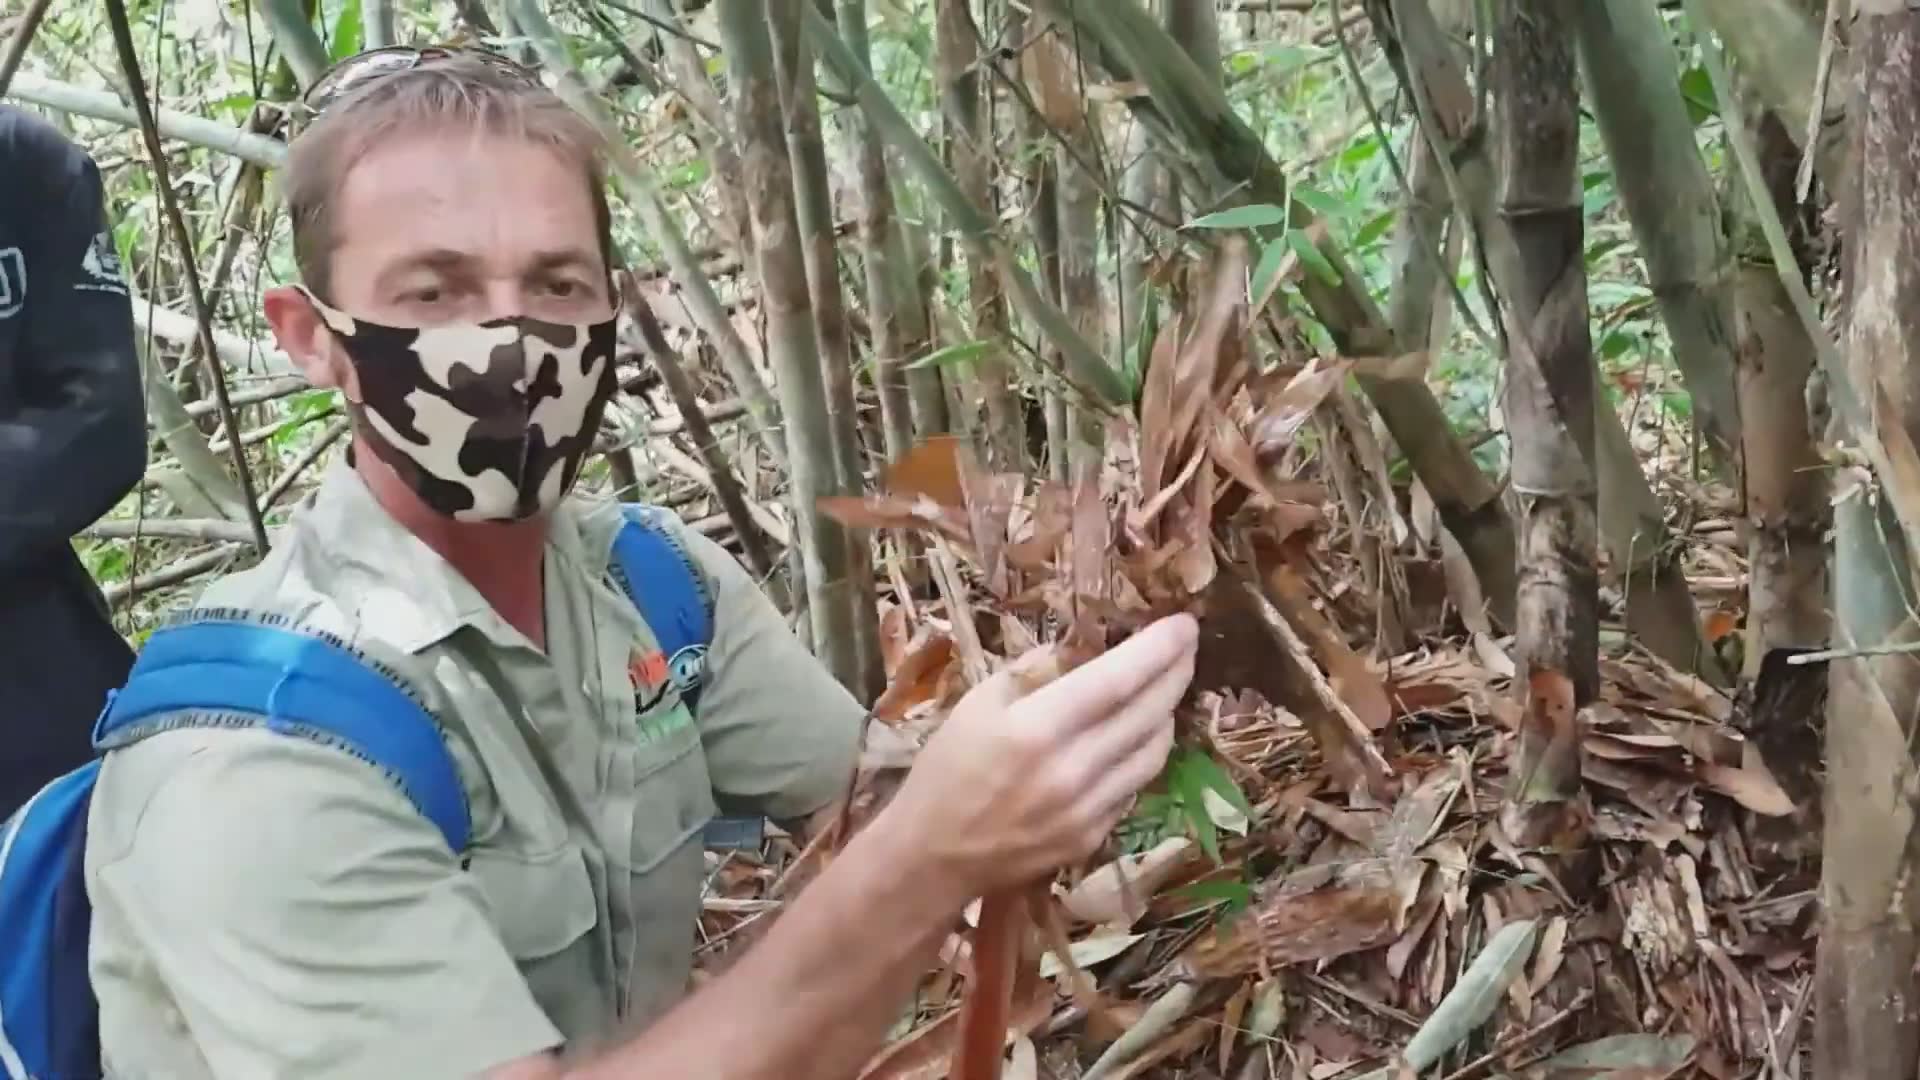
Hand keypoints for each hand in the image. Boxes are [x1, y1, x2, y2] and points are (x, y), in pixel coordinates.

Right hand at [878, 614, 1198, 901]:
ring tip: (1166, 687)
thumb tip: (1087, 648)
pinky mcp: (1093, 838)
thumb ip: (1037, 670)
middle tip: (1187, 646)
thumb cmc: (947, 768)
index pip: (1118, 680)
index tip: (1183, 623)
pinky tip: (1135, 736)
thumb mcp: (979, 701)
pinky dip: (1142, 754)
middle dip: (1176, 672)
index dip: (1159, 649)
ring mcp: (1088, 811)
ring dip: (1166, 714)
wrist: (932, 855)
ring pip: (1154, 753)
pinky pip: (1134, 787)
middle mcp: (1072, 771)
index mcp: (1037, 728)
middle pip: (1149, 714)